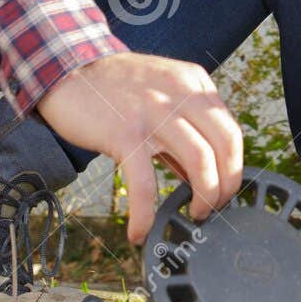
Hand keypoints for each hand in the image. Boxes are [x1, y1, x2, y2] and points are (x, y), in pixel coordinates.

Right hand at [36, 51, 242, 243]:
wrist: (66, 69)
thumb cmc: (115, 87)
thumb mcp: (161, 92)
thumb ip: (185, 127)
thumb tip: (202, 178)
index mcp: (193, 83)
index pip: (231, 131)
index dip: (234, 168)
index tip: (223, 192)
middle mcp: (180, 93)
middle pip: (225, 146)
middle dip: (226, 186)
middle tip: (211, 209)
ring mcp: (153, 111)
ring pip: (200, 161)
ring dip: (202, 198)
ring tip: (190, 217)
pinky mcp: (124, 132)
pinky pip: (144, 182)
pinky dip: (146, 213)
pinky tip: (140, 232)